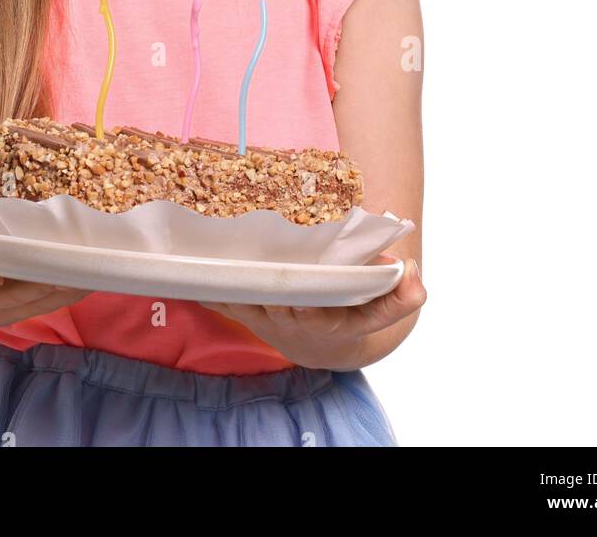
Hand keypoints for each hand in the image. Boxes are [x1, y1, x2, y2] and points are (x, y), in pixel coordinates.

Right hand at [0, 201, 92, 330]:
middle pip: (11, 297)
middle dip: (37, 283)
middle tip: (64, 265)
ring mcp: (3, 308)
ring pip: (36, 303)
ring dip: (62, 289)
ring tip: (91, 268)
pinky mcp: (21, 307)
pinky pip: (48, 302)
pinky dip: (70, 291)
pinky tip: (96, 274)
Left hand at [195, 255, 425, 370]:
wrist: (327, 341)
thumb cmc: (354, 313)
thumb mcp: (381, 308)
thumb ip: (401, 296)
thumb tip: (414, 274)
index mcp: (325, 319)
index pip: (311, 310)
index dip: (300, 298)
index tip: (294, 288)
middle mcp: (290, 319)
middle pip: (270, 299)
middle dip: (256, 280)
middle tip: (240, 254)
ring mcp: (264, 316)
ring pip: (241, 299)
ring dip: (223, 280)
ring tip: (203, 253)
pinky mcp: (245, 310)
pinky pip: (221, 300)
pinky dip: (204, 287)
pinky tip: (182, 271)